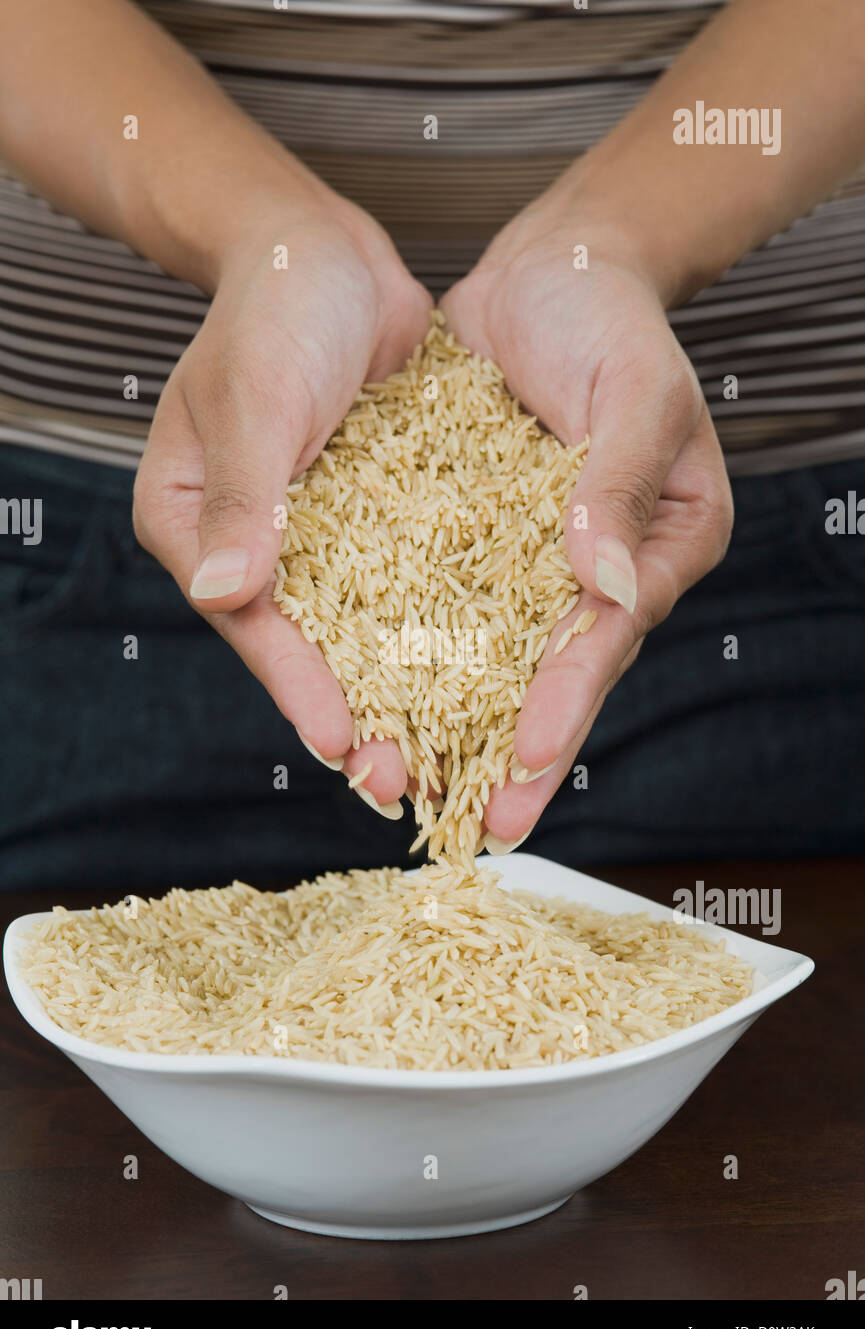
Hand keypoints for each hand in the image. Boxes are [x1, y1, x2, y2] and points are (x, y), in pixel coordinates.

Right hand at [134, 190, 430, 808]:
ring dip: (398, 687)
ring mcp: (311, 534)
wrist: (331, 252)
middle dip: (351, 710)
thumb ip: (246, 497)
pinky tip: (478, 676)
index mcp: (192, 522)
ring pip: (357, 627)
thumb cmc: (276, 309)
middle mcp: (250, 542)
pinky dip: (433, 628)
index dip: (294, 681)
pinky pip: (401, 585)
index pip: (246, 617)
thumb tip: (228, 592)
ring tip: (442, 756)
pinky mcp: (371, 519)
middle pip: (301, 642)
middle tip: (396, 783)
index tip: (339, 740)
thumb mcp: (256, 400)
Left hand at [440, 204, 732, 847]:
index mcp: (662, 546)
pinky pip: (442, 604)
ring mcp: (532, 560)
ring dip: (458, 720)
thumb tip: (604, 586)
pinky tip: (375, 699)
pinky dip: (413, 652)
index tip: (529, 758)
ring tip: (417, 788)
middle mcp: (599, 569)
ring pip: (494, 653)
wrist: (547, 271)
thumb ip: (619, 482)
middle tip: (485, 827)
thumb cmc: (611, 319)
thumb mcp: (636, 389)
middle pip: (554, 670)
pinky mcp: (473, 540)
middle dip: (517, 748)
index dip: (571, 699)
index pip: (612, 636)